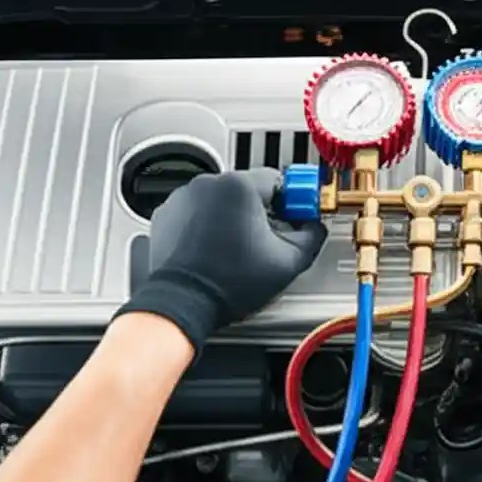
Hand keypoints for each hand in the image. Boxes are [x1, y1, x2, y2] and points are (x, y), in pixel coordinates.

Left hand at [116, 168, 326, 352]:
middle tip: (266, 240)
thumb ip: (311, 236)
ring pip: (222, 200)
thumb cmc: (227, 283)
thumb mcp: (287, 262)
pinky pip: (197, 211)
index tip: (293, 218)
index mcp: (239, 186)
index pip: (279, 180)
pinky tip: (216, 248)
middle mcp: (208, 184)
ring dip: (232, 217)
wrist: (183, 302)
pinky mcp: (168, 214)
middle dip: (261, 212)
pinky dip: (207, 224)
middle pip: (249, 189)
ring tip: (238, 248)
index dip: (292, 203)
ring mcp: (184, 198)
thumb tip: (313, 228)